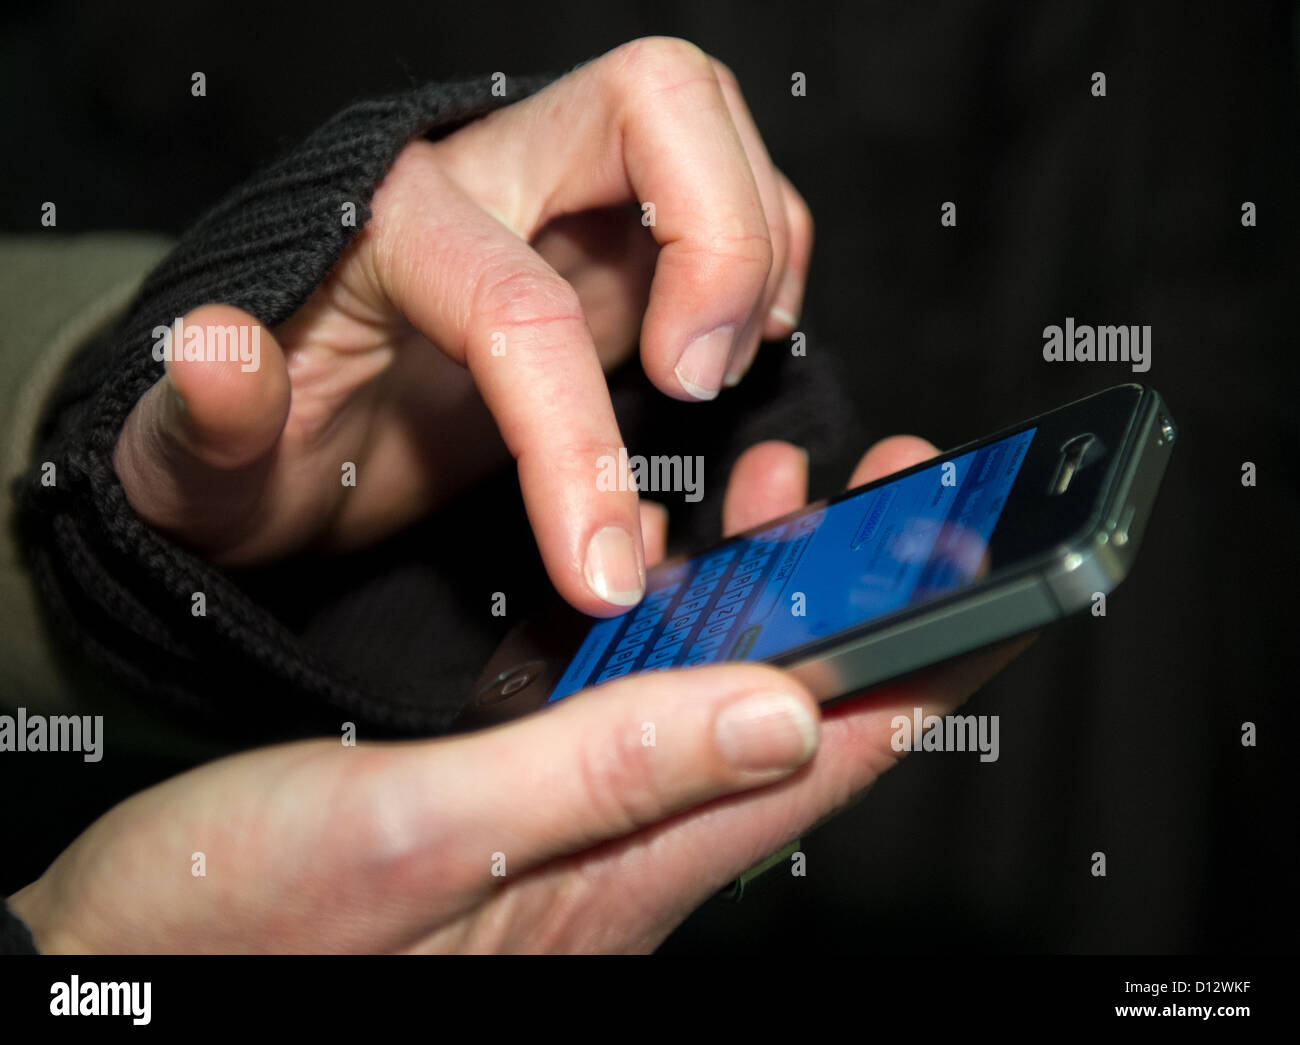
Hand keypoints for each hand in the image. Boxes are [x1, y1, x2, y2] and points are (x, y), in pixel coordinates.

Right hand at [12, 438, 1027, 953]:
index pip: (832, 754)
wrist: (140, 957)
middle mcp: (628, 843)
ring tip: (800, 490)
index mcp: (628, 858)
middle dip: (869, 593)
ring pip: (722, 693)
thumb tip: (783, 715)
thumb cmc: (254, 915)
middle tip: (904, 484)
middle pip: (798, 711)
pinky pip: (643, 702)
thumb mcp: (430, 827)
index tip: (987, 548)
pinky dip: (678, 618)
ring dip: (776, 592)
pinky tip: (673, 568)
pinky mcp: (526, 798)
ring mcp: (581, 820)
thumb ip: (606, 767)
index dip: (928, 651)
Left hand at [112, 37, 812, 616]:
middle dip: (722, 240)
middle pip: (653, 100)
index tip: (601, 569)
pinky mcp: (608, 249)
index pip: (519, 306)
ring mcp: (561, 204)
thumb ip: (201, 426)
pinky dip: (765, 261)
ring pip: (708, 131)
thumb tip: (216, 353)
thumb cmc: (260, 462)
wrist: (293, 448)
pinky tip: (732, 348)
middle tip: (700, 381)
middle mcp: (487, 182)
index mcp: (386, 227)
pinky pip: (724, 199)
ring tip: (719, 372)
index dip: (578, 445)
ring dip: (756, 248)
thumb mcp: (199, 474)